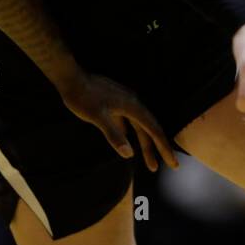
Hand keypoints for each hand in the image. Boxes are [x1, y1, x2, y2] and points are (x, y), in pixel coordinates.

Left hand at [59, 74, 180, 171]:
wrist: (71, 77)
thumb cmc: (83, 96)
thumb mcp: (97, 116)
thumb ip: (114, 135)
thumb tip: (129, 154)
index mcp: (132, 106)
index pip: (153, 130)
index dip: (163, 147)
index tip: (172, 163)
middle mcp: (132, 103)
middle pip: (149, 129)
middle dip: (157, 149)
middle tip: (163, 167)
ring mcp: (123, 103)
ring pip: (139, 127)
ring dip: (144, 144)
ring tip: (148, 161)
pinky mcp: (114, 103)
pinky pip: (129, 123)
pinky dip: (132, 135)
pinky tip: (128, 144)